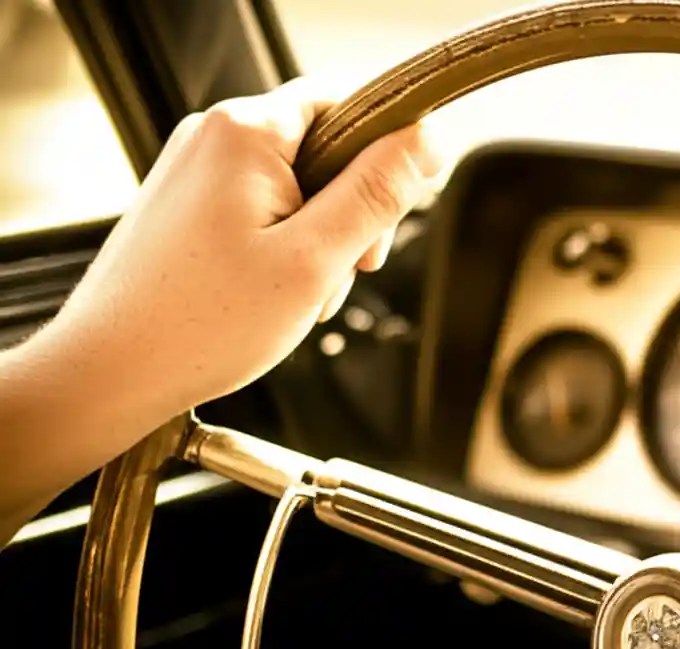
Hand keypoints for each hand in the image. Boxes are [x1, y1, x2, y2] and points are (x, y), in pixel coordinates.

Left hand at [47, 77, 436, 415]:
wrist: (111, 372)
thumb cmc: (200, 325)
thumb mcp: (315, 260)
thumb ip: (375, 195)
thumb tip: (424, 141)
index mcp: (246, 132)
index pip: (347, 102)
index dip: (387, 151)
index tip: (400, 204)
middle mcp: (214, 136)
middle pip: (325, 148)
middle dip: (352, 211)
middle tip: (351, 270)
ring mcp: (196, 169)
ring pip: (298, 185)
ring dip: (320, 239)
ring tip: (303, 295)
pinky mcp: (188, 203)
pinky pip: (263, 208)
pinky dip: (285, 247)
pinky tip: (276, 293)